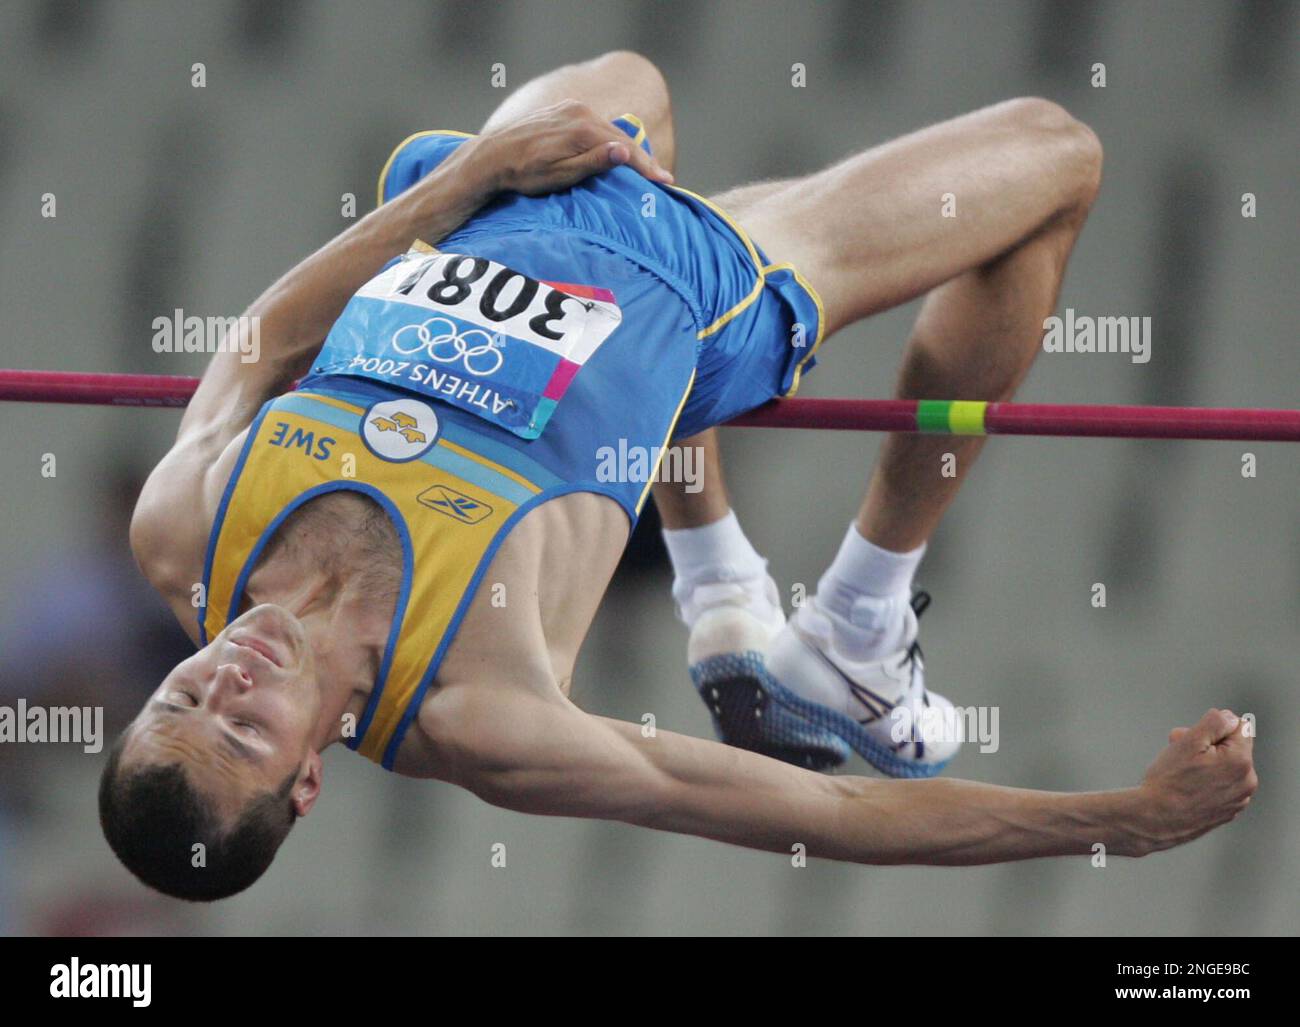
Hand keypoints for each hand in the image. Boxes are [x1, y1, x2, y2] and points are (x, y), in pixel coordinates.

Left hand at [463, 100, 674, 196]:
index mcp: (583, 129)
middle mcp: (580, 112)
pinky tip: (617, 151)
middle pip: (621, 137)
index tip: (665, 182)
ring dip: (627, 149)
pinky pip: (595, 125)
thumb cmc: (523, 173)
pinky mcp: (564, 110)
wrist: (490, 156)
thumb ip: (594, 162)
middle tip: (663, 179)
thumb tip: (624, 152)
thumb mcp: (560, 175)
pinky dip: (610, 139)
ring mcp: (571, 108)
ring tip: (645, 168)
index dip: (647, 167)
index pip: (625, 149)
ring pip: (609, 130)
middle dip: (642, 159)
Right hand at [1131, 708, 1256, 853]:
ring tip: (1180, 770)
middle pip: (1232, 747)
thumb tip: (1229, 717)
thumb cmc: (1169, 781)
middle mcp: (1247, 781)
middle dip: (1207, 744)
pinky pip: (1222, 786)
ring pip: (1226, 767)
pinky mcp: (1228, 811)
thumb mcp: (1189, 741)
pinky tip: (1187, 786)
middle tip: (1179, 749)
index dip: (1212, 726)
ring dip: (1207, 762)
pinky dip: (1208, 781)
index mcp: (1241, 761)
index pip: (1238, 726)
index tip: (1191, 736)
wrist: (1156, 819)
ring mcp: (1239, 799)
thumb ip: (1215, 722)